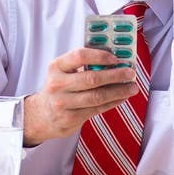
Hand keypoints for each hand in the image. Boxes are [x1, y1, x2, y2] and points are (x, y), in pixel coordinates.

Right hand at [23, 48, 137, 146]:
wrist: (41, 114)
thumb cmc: (58, 88)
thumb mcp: (62, 71)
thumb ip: (82, 64)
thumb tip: (113, 59)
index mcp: (56, 67)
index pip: (79, 56)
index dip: (100, 56)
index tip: (115, 58)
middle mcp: (57, 84)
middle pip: (91, 78)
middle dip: (115, 75)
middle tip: (130, 73)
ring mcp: (62, 103)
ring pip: (97, 96)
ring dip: (118, 91)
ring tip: (132, 87)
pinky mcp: (70, 119)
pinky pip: (97, 109)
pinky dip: (112, 102)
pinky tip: (121, 97)